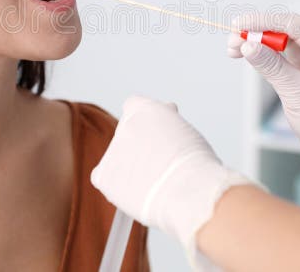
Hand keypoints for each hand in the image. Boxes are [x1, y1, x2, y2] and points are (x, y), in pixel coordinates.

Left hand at [91, 96, 254, 266]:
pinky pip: (106, 180)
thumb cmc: (196, 166)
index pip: (135, 106)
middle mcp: (125, 125)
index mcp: (144, 108)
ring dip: (131, 169)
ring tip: (157, 185)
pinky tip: (139, 193)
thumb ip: (166, 126)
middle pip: (127, 136)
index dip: (147, 123)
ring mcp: (112, 150)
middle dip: (140, 149)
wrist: (190, 192)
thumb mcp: (185, 132)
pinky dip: (118, 187)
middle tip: (161, 167)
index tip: (160, 134)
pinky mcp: (103, 175)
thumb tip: (164, 125)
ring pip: (118, 160)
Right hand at [228, 12, 299, 201]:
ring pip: (279, 38)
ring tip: (233, 48)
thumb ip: (272, 67)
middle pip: (286, 28)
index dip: (267, 22)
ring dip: (255, 40)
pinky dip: (259, 51)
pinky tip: (244, 53)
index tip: (242, 25)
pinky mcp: (299, 64)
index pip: (297, 26)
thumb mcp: (296, 93)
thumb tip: (248, 45)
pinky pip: (277, 51)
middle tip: (233, 38)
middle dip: (258, 30)